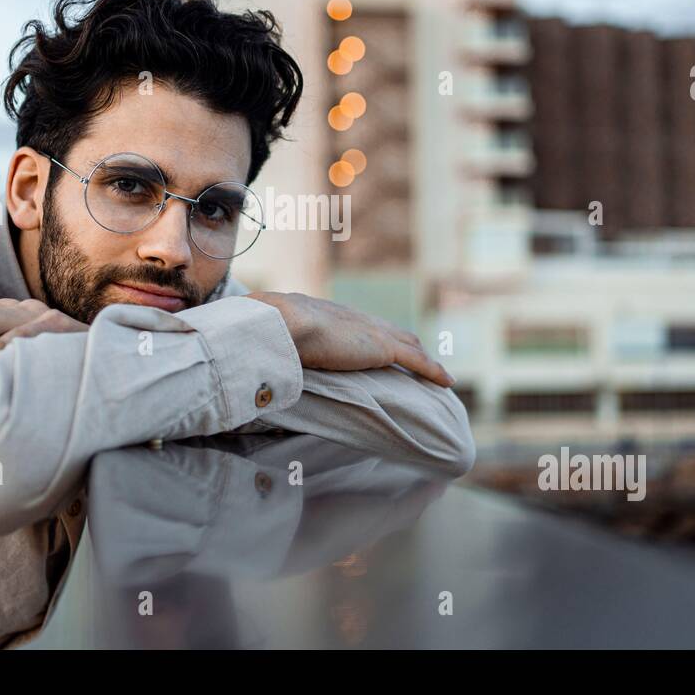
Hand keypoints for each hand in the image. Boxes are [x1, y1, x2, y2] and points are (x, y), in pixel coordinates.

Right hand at [245, 292, 454, 386]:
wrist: (280, 322)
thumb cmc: (267, 328)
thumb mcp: (269, 334)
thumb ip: (269, 342)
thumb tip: (248, 350)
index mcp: (330, 313)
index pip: (361, 325)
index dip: (375, 336)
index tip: (382, 346)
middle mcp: (355, 318)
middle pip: (391, 331)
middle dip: (407, 344)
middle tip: (420, 360)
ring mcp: (370, 331)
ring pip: (409, 344)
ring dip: (425, 359)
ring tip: (437, 373)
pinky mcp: (381, 348)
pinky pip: (416, 361)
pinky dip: (433, 370)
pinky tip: (447, 382)